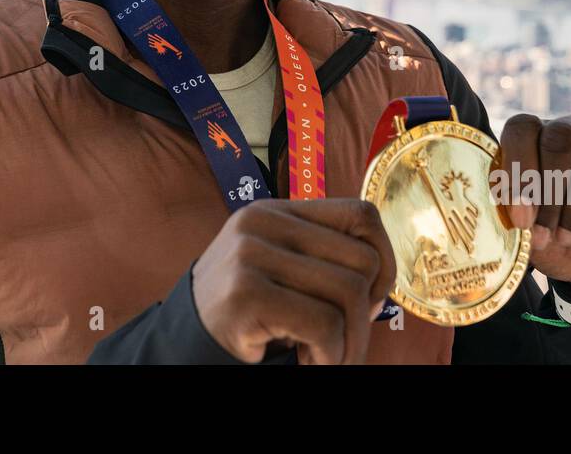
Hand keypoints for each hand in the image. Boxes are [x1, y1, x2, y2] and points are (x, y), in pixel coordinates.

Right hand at [191, 198, 394, 364]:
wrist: (186, 337)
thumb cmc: (249, 307)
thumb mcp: (283, 264)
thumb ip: (323, 255)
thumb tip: (382, 279)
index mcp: (278, 210)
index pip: (361, 215)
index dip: (384, 258)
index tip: (371, 299)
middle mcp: (262, 221)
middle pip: (361, 261)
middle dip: (367, 313)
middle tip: (346, 340)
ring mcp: (251, 254)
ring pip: (348, 294)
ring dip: (350, 342)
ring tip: (326, 355)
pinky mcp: (246, 293)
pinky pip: (323, 324)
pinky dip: (330, 354)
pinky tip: (308, 360)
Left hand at [496, 113, 570, 295]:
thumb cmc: (558, 242)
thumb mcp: (530, 236)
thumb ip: (518, 219)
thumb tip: (513, 210)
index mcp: (538, 140)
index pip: (523, 127)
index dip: (517, 168)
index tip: (520, 217)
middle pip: (560, 134)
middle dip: (549, 189)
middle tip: (544, 232)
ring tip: (567, 235)